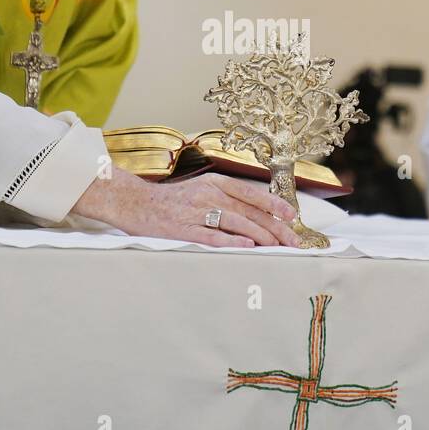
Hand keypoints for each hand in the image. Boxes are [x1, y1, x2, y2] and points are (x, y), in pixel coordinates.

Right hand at [70, 167, 300, 247]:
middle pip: (249, 211)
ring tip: (278, 247)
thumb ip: (226, 197)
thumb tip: (257, 213)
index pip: (252, 193)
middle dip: (275, 227)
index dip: (275, 205)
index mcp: (214, 182)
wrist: (135, 203)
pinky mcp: (184, 229)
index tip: (293, 217)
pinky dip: (231, 241)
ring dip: (261, 236)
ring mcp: (196, 211)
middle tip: (292, 241)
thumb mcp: (201, 189)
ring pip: (236, 222)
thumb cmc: (172, 200)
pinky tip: (248, 247)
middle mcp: (208, 194)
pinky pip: (212, 235)